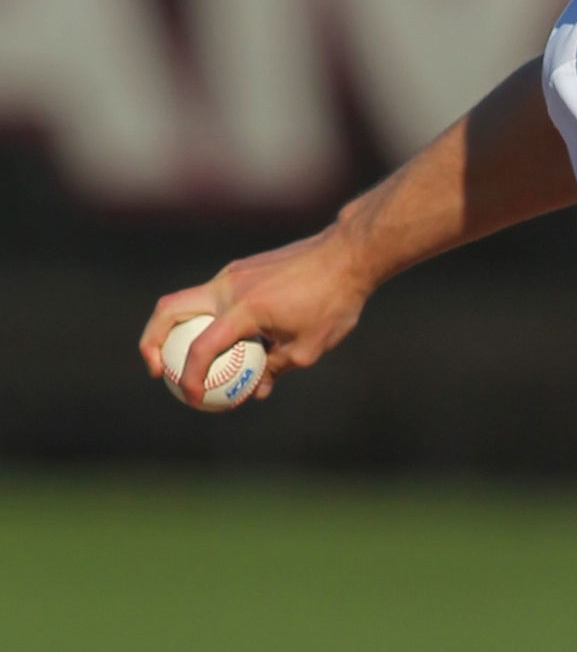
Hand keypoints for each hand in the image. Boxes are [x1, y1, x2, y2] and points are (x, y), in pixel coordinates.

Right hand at [139, 227, 374, 403]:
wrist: (350, 253)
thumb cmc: (334, 302)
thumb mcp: (309, 348)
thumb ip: (275, 369)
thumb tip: (255, 389)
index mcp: (243, 308)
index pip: (201, 348)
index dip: (191, 378)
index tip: (192, 398)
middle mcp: (229, 286)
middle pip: (168, 310)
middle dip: (152, 342)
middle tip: (159, 371)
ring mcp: (233, 273)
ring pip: (189, 300)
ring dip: (181, 330)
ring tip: (187, 360)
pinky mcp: (243, 268)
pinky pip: (213, 295)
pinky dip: (208, 318)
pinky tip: (226, 340)